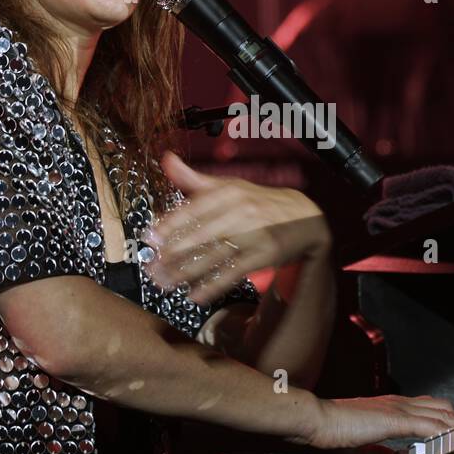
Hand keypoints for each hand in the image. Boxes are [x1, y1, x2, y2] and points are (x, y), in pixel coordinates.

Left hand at [145, 151, 331, 304]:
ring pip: (214, 256)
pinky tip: (195, 294)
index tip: (150, 237)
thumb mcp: (229, 186)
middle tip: (151, 267)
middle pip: (201, 235)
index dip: (170, 224)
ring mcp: (254, 234)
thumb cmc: (258, 202)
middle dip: (173, 254)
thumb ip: (195, 179)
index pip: (194, 208)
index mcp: (229, 192)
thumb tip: (167, 159)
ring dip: (187, 273)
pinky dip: (214, 285)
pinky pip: (234, 272)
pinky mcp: (264, 255)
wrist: (304, 217)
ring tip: (165, 283)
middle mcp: (241, 211)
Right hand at [286, 395, 453, 453]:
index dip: (445, 417)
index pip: (425, 409)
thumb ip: (376, 453)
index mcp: (387, 408)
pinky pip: (431, 425)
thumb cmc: (326, 430)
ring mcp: (397, 409)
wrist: (312, 420)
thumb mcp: (357, 446)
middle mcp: (395, 404)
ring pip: (441, 414)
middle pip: (440, 407)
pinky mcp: (394, 419)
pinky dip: (449, 431)